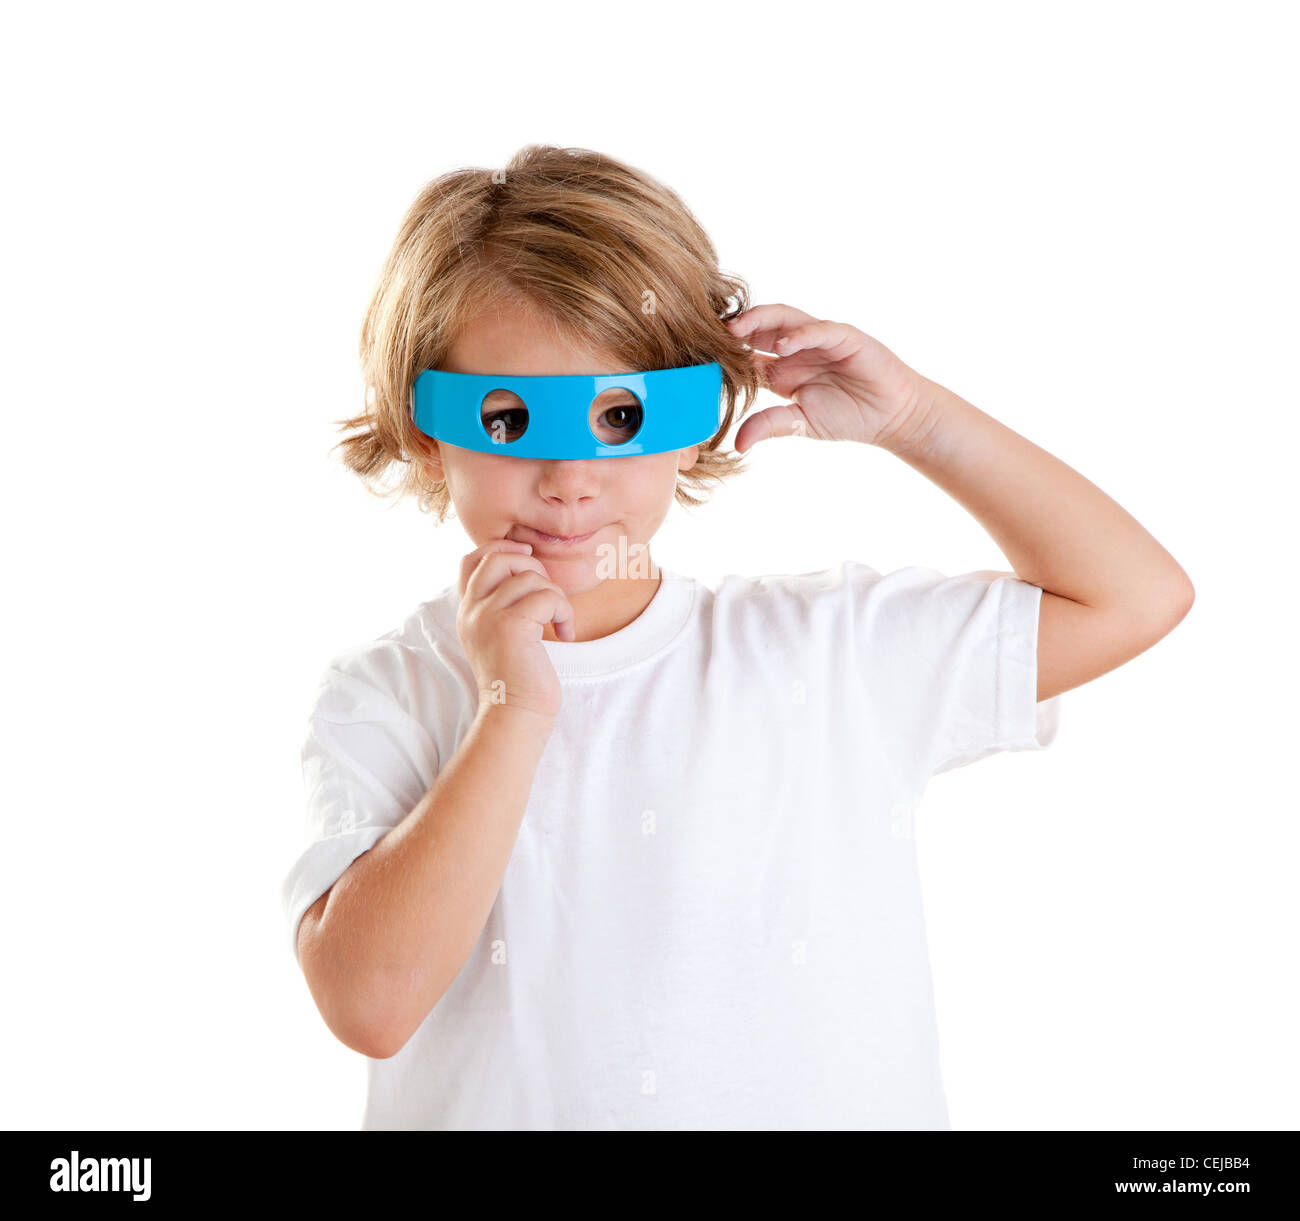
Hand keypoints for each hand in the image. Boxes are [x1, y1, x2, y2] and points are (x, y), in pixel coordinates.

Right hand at [456, 540, 575, 721]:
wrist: (517, 715)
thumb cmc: (519, 678)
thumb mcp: (502, 635)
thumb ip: (503, 604)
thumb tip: (527, 565)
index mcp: (468, 611)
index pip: (471, 560)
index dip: (500, 549)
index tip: (527, 561)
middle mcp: (471, 611)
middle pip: (498, 557)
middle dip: (532, 566)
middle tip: (548, 596)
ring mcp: (488, 617)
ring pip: (530, 577)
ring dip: (556, 597)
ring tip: (558, 623)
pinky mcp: (510, 626)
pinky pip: (548, 597)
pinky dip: (564, 612)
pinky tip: (565, 634)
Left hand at [725, 304, 935, 452]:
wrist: (892, 417)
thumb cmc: (849, 417)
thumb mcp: (800, 424)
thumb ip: (769, 425)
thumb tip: (737, 444)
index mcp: (782, 368)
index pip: (748, 353)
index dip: (726, 353)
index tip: (699, 357)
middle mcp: (798, 348)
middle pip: (761, 329)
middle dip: (736, 329)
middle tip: (709, 334)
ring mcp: (821, 339)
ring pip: (786, 319)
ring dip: (761, 321)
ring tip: (738, 329)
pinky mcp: (847, 338)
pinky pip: (821, 330)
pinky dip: (803, 334)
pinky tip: (785, 344)